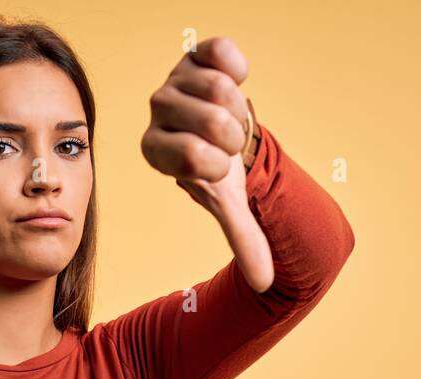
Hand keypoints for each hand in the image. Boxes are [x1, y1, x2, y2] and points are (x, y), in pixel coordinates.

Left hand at [140, 35, 274, 293]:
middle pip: (214, 121)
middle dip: (235, 135)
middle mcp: (155, 114)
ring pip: (222, 89)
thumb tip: (265, 282)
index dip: (221, 164)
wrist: (225, 129)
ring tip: (228, 114)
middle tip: (227, 139)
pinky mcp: (193, 53)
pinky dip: (240, 70)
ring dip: (239, 106)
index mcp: (155, 152)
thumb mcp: (228, 201)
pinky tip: (232, 81)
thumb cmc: (221, 167)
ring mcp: (172, 80)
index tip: (218, 166)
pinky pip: (225, 55)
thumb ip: (242, 238)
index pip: (195, 158)